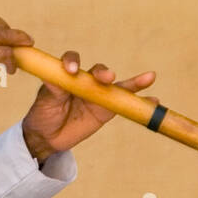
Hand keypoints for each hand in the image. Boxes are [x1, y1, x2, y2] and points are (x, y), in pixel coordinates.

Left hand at [21, 51, 157, 162]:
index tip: (71, 70)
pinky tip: (154, 100)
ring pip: (118, 85)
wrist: (47, 137)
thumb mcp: (45, 101)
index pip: (72, 60)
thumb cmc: (43, 114)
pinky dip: (140, 101)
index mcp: (67, 75)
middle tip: (107, 78)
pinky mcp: (107, 109)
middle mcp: (85, 81)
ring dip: (133, 82)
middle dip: (103, 73)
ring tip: (149, 77)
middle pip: (98, 71)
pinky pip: (125, 103)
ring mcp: (98, 94)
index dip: (72, 61)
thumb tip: (57, 76)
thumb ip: (53, 89)